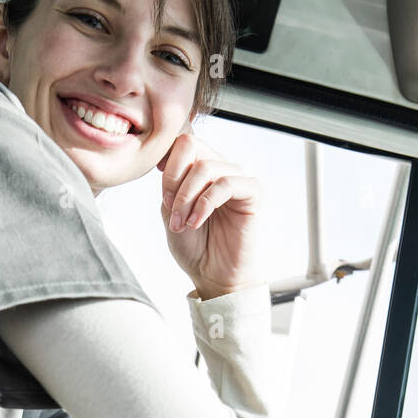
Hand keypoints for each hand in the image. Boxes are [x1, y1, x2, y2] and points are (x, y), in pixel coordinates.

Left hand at [158, 121, 261, 297]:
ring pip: (206, 167)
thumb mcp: (171, 211)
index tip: (165, 200)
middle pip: (190, 145)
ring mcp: (236, 178)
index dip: (167, 169)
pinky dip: (206, 203)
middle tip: (172, 212)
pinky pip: (227, 184)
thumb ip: (170, 184)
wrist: (212, 274)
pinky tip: (197, 222)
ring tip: (184, 224)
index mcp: (199, 168)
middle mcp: (219, 167)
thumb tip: (166, 160)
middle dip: (174, 181)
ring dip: (187, 198)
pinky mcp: (252, 193)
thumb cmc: (193, 246)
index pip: (181, 143)